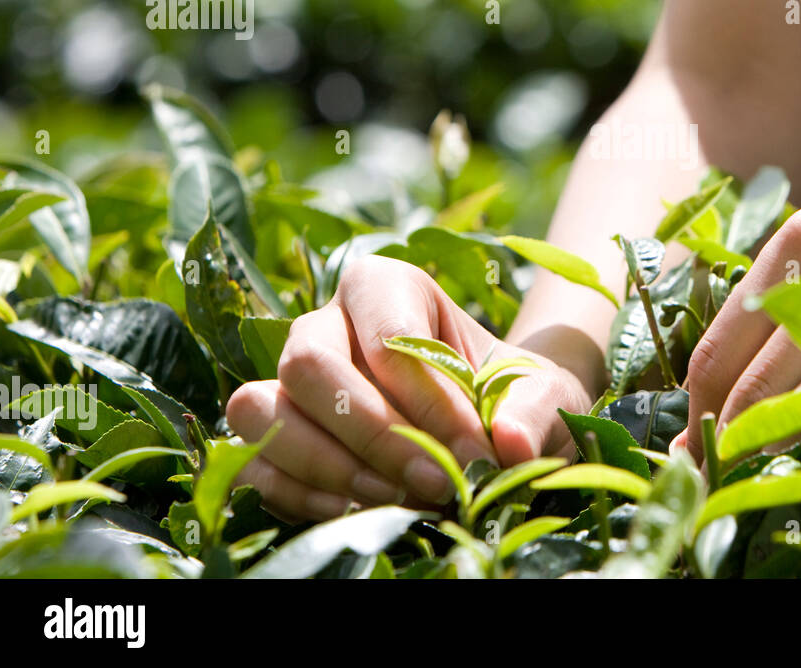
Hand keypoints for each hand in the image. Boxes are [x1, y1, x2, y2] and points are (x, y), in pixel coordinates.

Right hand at [226, 255, 592, 521]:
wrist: (493, 428)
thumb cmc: (512, 396)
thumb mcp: (545, 394)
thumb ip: (536, 410)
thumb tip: (507, 444)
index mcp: (388, 287)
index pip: (389, 338)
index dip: (430, 402)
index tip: (477, 453)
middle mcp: (326, 323)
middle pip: (309, 363)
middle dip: (372, 434)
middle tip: (435, 483)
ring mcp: (289, 381)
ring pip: (262, 409)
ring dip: (328, 466)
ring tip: (399, 500)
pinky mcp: (272, 437)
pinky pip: (256, 464)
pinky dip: (302, 495)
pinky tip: (364, 513)